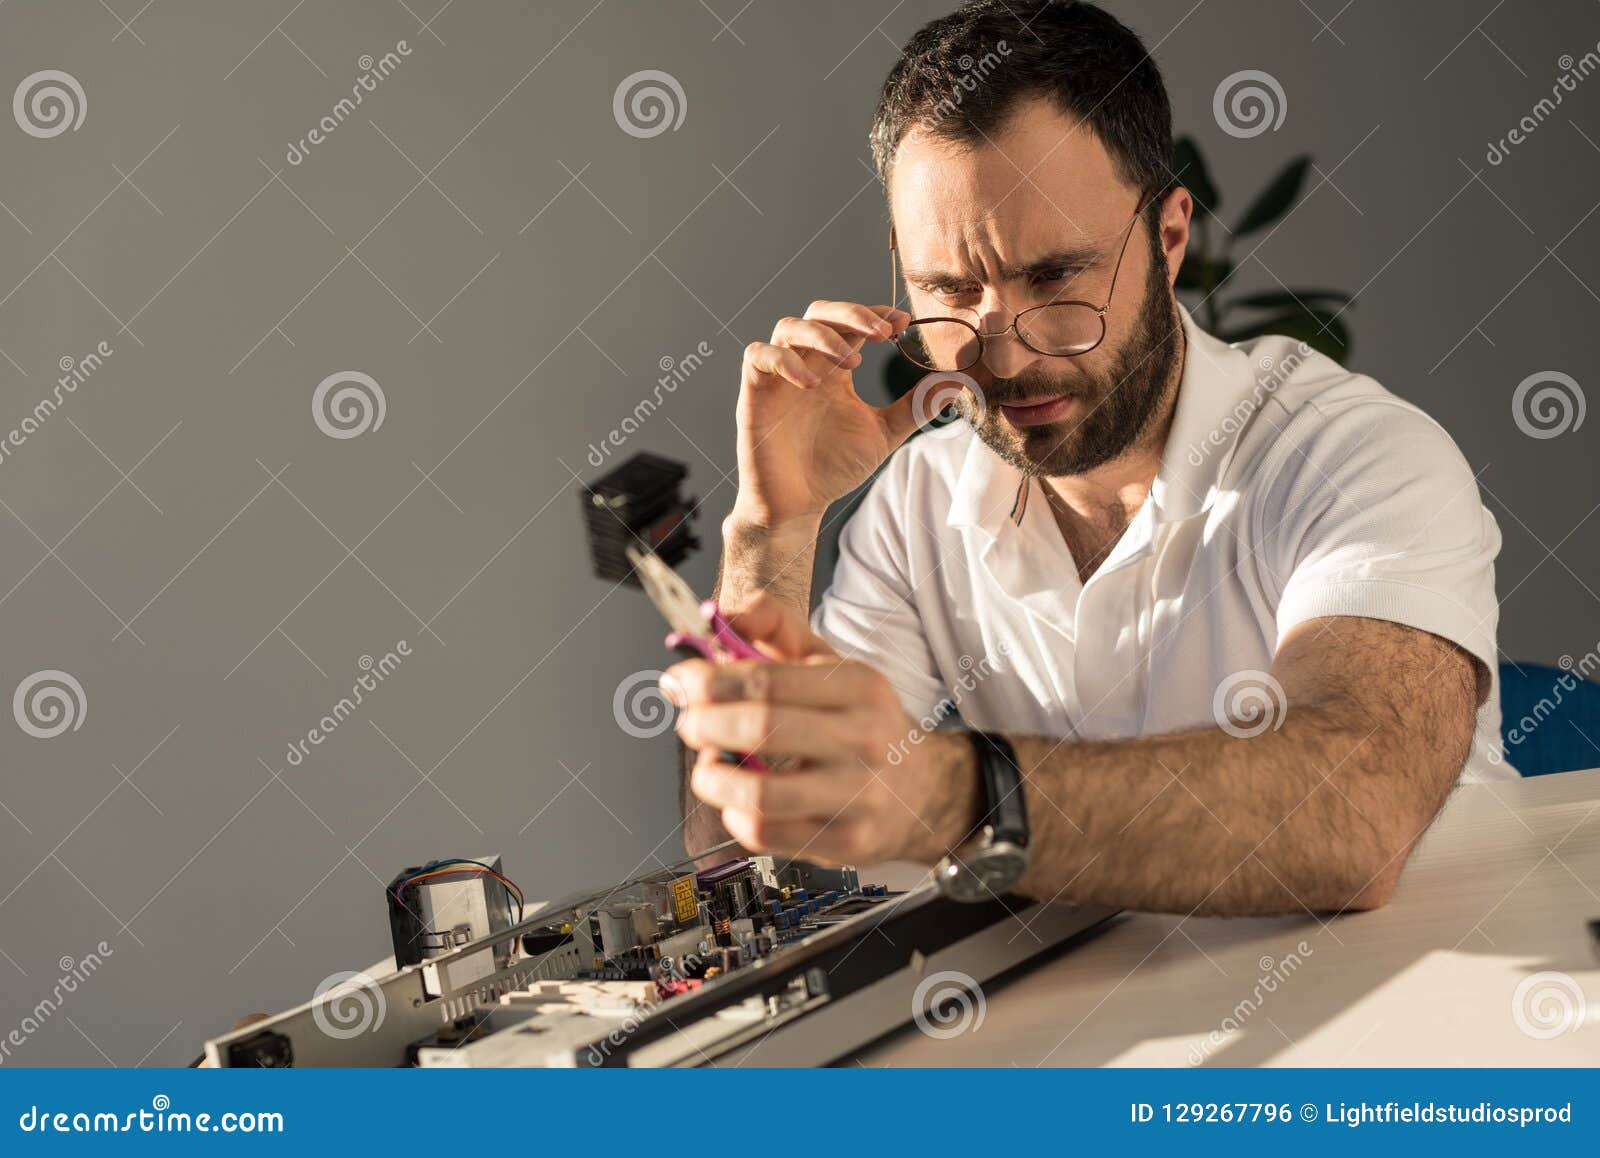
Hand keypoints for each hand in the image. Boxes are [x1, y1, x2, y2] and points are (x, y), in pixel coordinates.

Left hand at [662, 593, 979, 865]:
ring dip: (712, 779)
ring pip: (759, 794)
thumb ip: (774, 627)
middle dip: (703, 724)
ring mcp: (857, 796)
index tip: (680, 682)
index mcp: (858, 686)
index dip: (708, 681)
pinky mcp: (844, 842)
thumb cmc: (860, 721)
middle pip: (759, 729)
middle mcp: (863, 739)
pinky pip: (766, 834)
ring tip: (709, 765)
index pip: (767, 680)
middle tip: (689, 722)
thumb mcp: (829, 663)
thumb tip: (721, 616)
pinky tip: (737, 800)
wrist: (920, 790)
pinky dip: (733, 816)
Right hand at [732, 301, 921, 528]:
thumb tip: (959, 382)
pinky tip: (813, 382)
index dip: (874, 314)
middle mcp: (806, 364)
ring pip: (789, 327)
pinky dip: (784, 360)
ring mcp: (779, 377)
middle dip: (852, 314)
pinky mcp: (755, 394)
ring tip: (853, 361)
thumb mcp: (884, 434)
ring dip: (822, 336)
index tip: (903, 323)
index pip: (850, 323)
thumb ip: (916, 407)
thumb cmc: (834, 468)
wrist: (798, 505)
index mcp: (834, 369)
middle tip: (883, 332)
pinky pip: (759, 356)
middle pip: (819, 312)